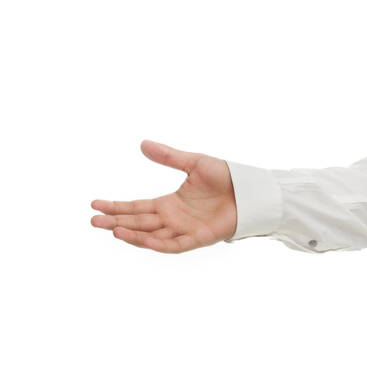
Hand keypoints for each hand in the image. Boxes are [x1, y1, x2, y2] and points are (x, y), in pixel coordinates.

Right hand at [90, 140, 237, 252]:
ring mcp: (184, 230)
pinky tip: (140, 239)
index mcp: (170, 203)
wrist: (253, 190)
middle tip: (93, 220)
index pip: (136, 207)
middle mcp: (173, 219)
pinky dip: (156, 243)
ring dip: (132, 234)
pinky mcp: (198, 238)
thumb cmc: (227, 177)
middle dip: (115, 222)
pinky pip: (174, 244)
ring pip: (151, 235)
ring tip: (111, 229)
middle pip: (138, 223)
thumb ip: (169, 156)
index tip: (94, 204)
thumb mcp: (195, 163)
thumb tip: (142, 143)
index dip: (116, 206)